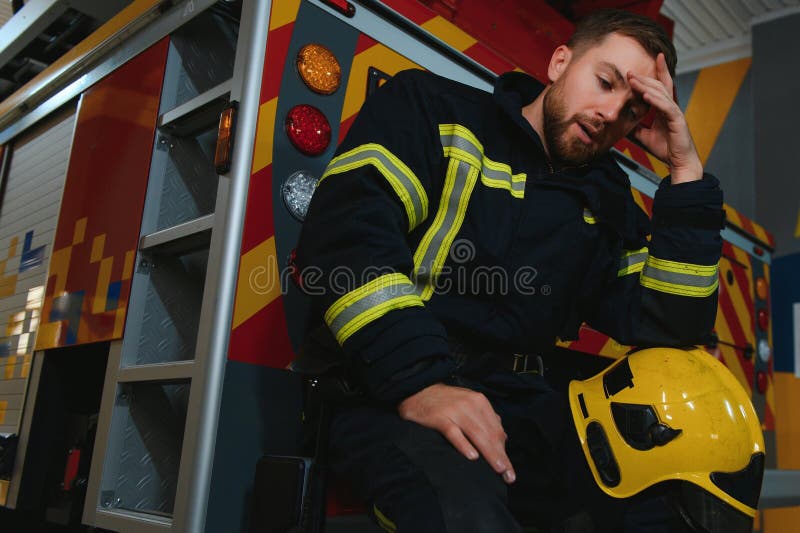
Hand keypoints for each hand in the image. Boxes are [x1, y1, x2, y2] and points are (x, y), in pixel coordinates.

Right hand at [397, 382, 515, 483]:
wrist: (418, 389)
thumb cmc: (446, 401)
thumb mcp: (470, 403)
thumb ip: (486, 418)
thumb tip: (504, 437)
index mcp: (480, 402)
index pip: (496, 430)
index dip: (504, 451)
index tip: (510, 471)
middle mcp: (469, 405)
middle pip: (489, 434)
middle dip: (501, 456)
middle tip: (509, 476)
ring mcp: (454, 411)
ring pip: (476, 434)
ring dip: (489, 453)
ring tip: (498, 469)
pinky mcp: (439, 417)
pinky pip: (453, 432)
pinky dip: (464, 444)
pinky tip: (473, 456)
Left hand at [628, 53, 702, 183]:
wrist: (678, 163)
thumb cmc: (665, 149)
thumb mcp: (644, 136)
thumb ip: (635, 127)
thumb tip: (621, 123)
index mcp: (664, 109)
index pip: (661, 86)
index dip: (658, 72)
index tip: (654, 57)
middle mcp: (671, 107)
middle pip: (658, 87)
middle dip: (644, 78)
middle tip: (629, 71)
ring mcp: (675, 113)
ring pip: (661, 94)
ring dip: (646, 86)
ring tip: (633, 80)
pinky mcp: (678, 121)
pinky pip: (666, 108)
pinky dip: (656, 101)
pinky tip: (646, 95)